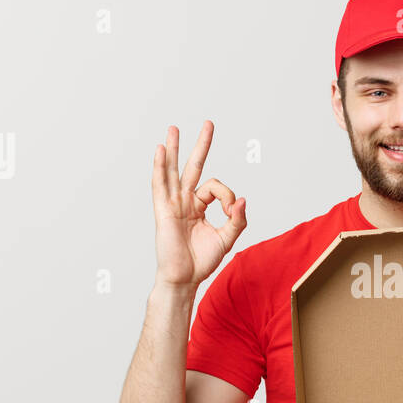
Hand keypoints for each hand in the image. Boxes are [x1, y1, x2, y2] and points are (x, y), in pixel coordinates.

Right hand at [151, 121, 246, 287]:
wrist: (184, 278)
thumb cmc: (201, 261)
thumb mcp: (227, 238)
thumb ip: (237, 219)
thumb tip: (242, 199)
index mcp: (199, 207)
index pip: (216, 188)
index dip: (227, 196)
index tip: (231, 211)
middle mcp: (185, 202)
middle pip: (193, 167)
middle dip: (201, 145)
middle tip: (209, 124)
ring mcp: (173, 204)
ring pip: (174, 171)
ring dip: (175, 149)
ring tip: (174, 128)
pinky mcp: (163, 210)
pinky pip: (160, 184)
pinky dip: (160, 167)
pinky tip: (161, 150)